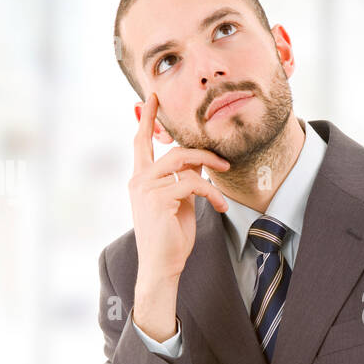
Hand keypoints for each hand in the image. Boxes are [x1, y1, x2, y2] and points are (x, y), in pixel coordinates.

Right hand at [129, 92, 231, 282]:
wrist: (162, 266)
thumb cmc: (171, 237)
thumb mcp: (179, 202)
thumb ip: (183, 179)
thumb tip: (199, 161)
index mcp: (141, 179)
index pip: (141, 142)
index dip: (147, 119)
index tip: (153, 97)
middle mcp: (138, 180)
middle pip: (173, 149)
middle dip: (202, 151)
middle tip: (225, 161)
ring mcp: (146, 188)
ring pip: (183, 162)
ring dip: (210, 168)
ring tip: (225, 182)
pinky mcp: (158, 199)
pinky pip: (193, 183)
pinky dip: (212, 192)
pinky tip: (220, 206)